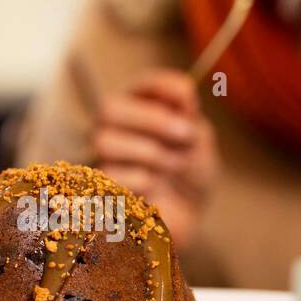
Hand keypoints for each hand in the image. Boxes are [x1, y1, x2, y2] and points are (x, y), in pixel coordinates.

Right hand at [91, 68, 218, 248]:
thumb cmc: (191, 172)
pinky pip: (111, 176)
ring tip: (174, 166)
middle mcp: (116, 125)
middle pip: (109, 108)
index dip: (164, 86)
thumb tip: (184, 94)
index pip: (145, 84)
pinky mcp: (102, 187)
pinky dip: (143, 180)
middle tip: (185, 135)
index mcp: (141, 105)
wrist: (189, 215)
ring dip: (149, 152)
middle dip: (152, 120)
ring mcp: (105, 156)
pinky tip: (156, 188)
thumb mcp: (199, 140)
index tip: (190, 100)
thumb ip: (189, 116)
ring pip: (105, 142)